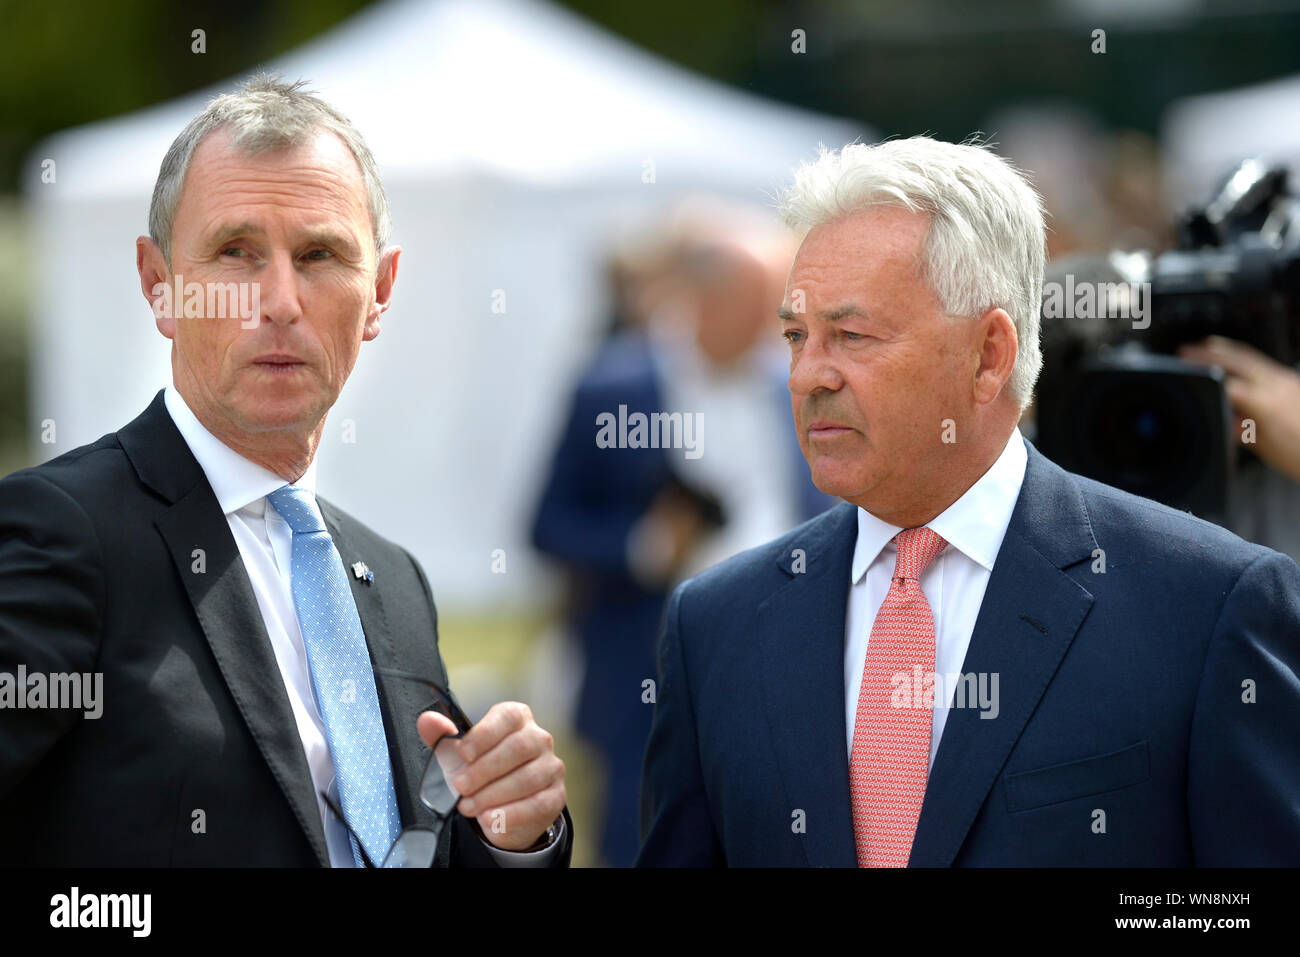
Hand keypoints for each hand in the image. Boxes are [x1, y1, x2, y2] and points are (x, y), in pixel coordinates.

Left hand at [416, 702, 565, 851]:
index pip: (507, 717)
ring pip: (527, 778)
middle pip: (518, 748)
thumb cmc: (481, 774)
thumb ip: (442, 737)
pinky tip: (490, 818)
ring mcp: (551, 767)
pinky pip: (537, 804)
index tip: (463, 752)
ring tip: (469, 806)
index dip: (484, 734)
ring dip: (493, 794)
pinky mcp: (556, 796)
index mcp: (517, 719)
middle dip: (484, 769)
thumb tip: (427, 720)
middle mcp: (539, 739)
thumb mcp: (459, 756)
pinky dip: (510, 814)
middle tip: (460, 786)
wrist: (501, 809)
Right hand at [1179, 336, 1299, 481]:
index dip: (1202, 375)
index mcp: (1265, 402)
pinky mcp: (1293, 382)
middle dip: (1207, 354)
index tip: (1183, 371)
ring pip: (1251, 357)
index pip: (1225, 383)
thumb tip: (1222, 420)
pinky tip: (1235, 360)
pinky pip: (1263, 362)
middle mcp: (1277, 384)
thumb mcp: (1262, 446)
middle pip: (1237, 360)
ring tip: (1206, 346)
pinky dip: (1243, 358)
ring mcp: (1287, 380)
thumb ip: (1239, 429)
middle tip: (1186, 351)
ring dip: (1225, 350)